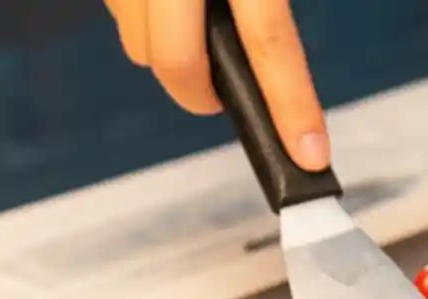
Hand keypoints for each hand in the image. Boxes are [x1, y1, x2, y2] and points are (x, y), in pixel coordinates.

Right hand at [104, 0, 329, 170]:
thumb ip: (264, 5)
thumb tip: (272, 67)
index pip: (269, 44)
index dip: (291, 106)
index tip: (309, 155)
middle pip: (177, 62)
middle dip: (198, 95)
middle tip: (218, 99)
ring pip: (137, 44)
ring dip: (166, 53)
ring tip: (191, 31)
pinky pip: (118, 13)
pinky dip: (143, 22)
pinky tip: (165, 6)